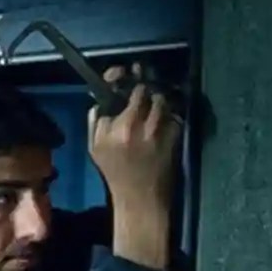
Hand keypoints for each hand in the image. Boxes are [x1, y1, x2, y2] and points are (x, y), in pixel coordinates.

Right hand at [88, 63, 181, 206]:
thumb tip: (101, 102)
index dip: (126, 77)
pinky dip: (167, 114)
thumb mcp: (95, 148)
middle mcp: (143, 124)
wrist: (140, 195)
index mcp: (120, 126)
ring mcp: (162, 130)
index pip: (128, 89)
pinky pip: (173, 115)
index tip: (124, 74)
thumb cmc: (114, 172)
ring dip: (157, 99)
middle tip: (140, 85)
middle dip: (144, 86)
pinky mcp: (176, 136)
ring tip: (151, 103)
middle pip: (149, 91)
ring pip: (163, 101)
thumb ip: (96, 122)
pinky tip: (160, 119)